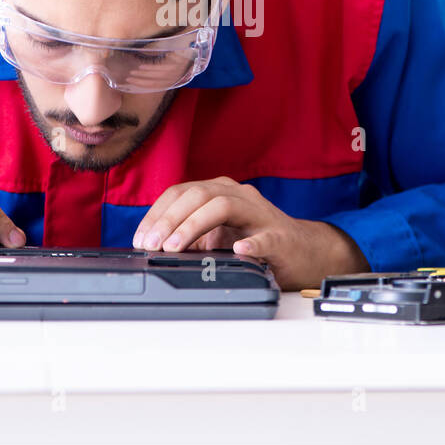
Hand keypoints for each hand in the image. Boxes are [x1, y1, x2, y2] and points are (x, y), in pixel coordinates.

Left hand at [131, 176, 368, 289]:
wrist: (304, 252)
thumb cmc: (258, 242)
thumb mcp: (217, 237)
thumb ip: (191, 236)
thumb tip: (154, 247)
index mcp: (220, 193)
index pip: (180, 192)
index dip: (156, 214)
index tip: (140, 238)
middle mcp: (238, 196)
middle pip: (197, 194)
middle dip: (169, 219)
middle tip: (152, 245)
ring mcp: (260, 214)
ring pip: (222, 206)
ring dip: (193, 226)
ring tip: (175, 247)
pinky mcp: (280, 236)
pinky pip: (265, 237)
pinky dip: (251, 244)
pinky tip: (238, 250)